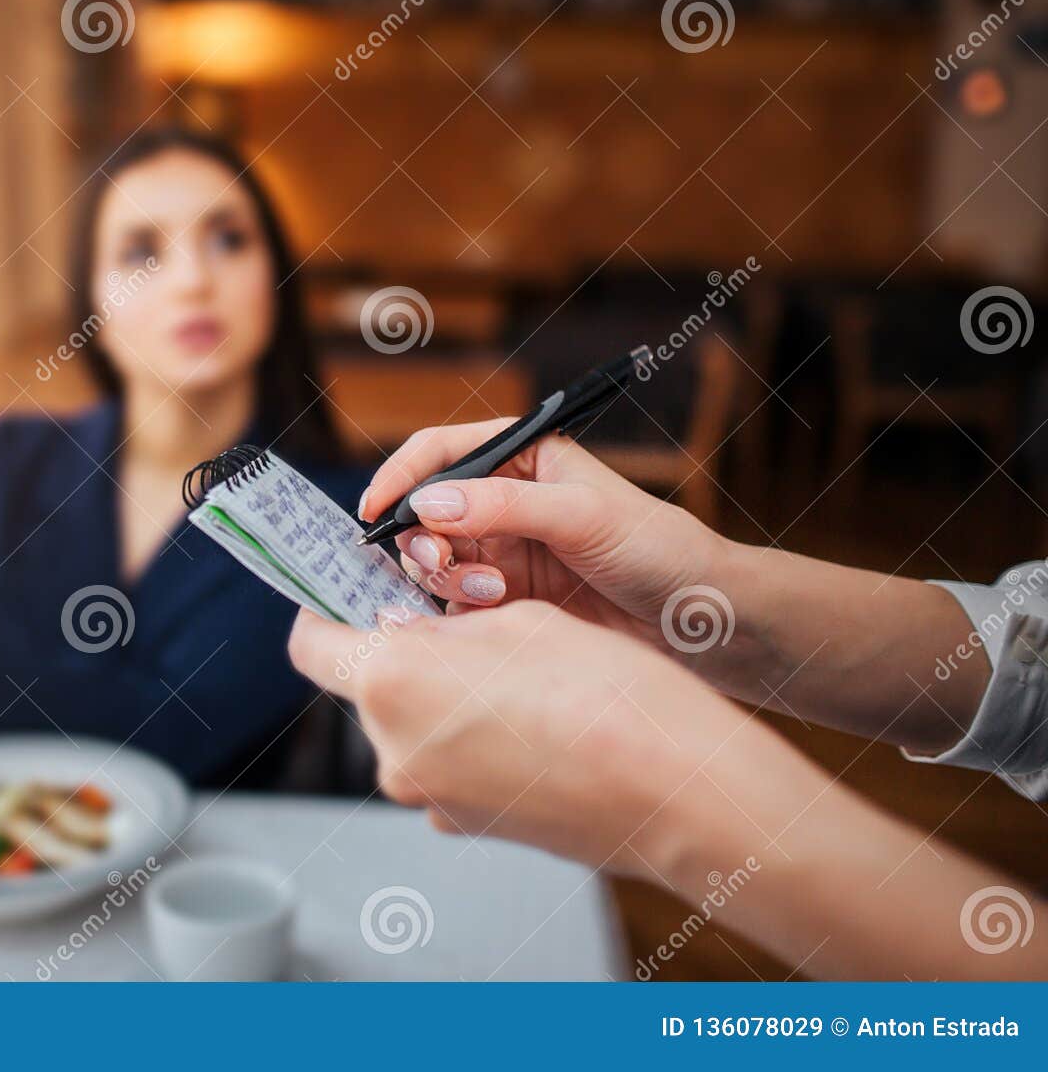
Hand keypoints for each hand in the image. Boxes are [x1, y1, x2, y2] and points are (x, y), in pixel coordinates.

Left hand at [289, 602, 773, 879]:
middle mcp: (393, 750)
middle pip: (366, 689)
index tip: (343, 596)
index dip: (321, 614)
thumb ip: (441, 626)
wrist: (676, 788)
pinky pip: (445, 765)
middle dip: (401, 656)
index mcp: (391, 683)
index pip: (311, 646)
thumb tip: (404, 633)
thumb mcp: (514, 620)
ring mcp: (427, 797)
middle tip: (459, 629)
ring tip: (512, 679)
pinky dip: (468, 740)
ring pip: (409, 727)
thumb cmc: (605, 693)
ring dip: (439, 699)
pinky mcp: (463, 825)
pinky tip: (529, 725)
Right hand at [361, 422, 723, 650]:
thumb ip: (502, 505)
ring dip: (446, 578)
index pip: (439, 452)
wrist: (697, 619)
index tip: (374, 510)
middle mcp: (501, 501)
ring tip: (491, 594)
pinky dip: (457, 612)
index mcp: (521, 458)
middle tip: (443, 565)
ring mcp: (500, 552)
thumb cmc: (657, 547)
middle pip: (423, 512)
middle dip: (422, 540)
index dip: (400, 476)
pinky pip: (452, 605)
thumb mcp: (582, 515)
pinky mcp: (504, 601)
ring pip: (432, 561)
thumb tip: (428, 503)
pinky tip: (491, 615)